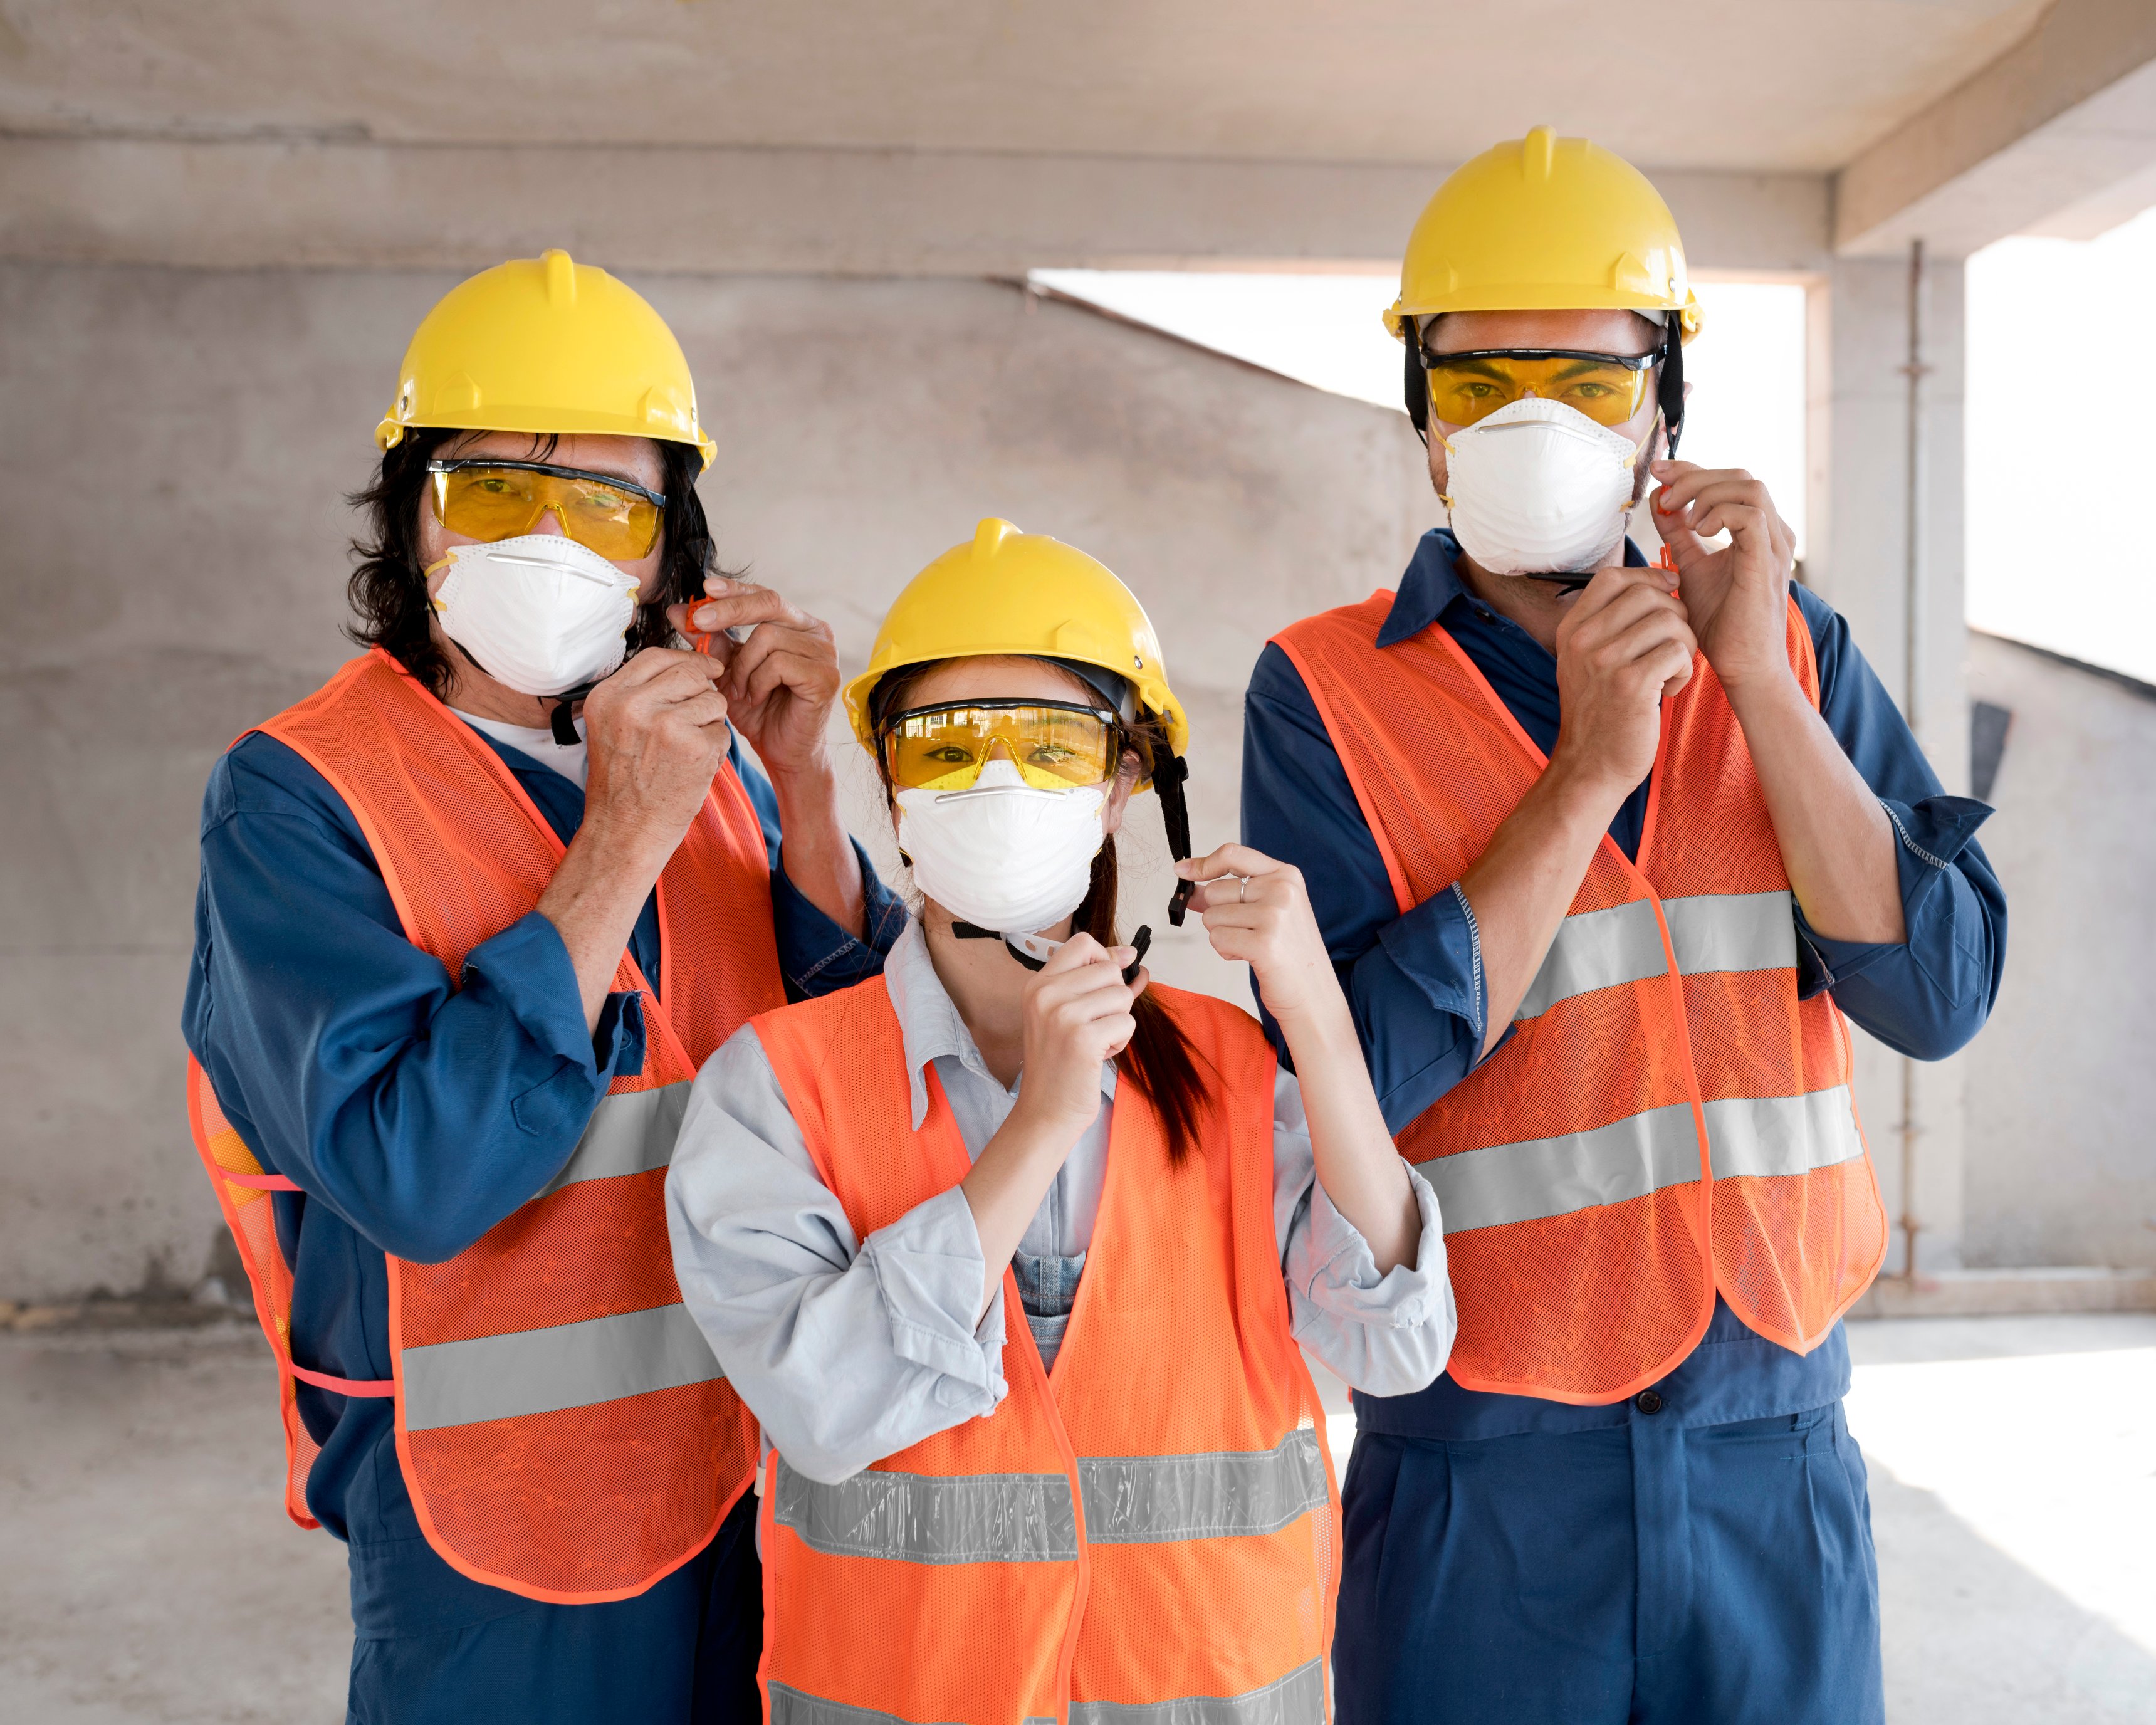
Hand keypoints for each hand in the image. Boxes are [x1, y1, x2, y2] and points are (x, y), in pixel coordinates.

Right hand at [579, 646, 730, 867]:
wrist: (625, 832)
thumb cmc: (622, 786)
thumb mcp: (612, 729)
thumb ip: (640, 695)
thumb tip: (688, 667)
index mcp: (608, 697)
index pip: (657, 656)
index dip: (687, 658)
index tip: (706, 667)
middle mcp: (632, 706)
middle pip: (690, 673)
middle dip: (704, 692)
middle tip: (701, 716)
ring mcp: (665, 725)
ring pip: (712, 701)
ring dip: (711, 723)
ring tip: (691, 748)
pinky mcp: (693, 747)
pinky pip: (722, 732)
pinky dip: (717, 750)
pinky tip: (695, 768)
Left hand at [668, 577, 841, 778]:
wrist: (783, 752)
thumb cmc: (760, 711)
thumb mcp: (728, 670)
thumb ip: (709, 640)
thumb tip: (677, 611)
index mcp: (798, 624)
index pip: (764, 595)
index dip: (736, 589)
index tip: (706, 588)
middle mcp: (817, 633)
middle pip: (769, 603)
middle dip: (730, 610)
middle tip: (699, 622)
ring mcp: (824, 653)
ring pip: (768, 636)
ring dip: (743, 665)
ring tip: (741, 690)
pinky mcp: (824, 676)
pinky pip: (779, 664)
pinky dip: (759, 681)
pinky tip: (757, 697)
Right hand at [1013, 934, 1142, 1134]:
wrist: (1046, 1111)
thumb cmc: (1060, 1064)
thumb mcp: (1066, 1014)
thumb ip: (1095, 982)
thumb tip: (1129, 955)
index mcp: (1038, 985)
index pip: (1082, 942)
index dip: (1106, 957)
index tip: (1110, 980)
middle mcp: (1046, 994)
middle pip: (1109, 969)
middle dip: (1115, 998)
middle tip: (1095, 1025)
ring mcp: (1063, 1014)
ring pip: (1122, 995)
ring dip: (1118, 1021)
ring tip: (1095, 1042)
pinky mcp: (1083, 1037)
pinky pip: (1127, 1021)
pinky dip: (1121, 1041)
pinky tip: (1098, 1055)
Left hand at [1178, 844, 1342, 1029]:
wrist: (1314, 993)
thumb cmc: (1290, 952)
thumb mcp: (1268, 911)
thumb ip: (1232, 895)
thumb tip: (1191, 890)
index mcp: (1286, 875)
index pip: (1233, 854)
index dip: (1203, 863)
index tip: (1183, 870)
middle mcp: (1282, 890)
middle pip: (1215, 891)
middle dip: (1220, 915)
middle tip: (1248, 931)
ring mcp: (1274, 915)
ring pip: (1211, 917)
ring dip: (1224, 936)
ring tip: (1253, 945)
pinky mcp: (1263, 943)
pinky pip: (1217, 939)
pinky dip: (1226, 951)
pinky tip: (1250, 957)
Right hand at [1549, 564, 1697, 800]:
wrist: (1591, 767)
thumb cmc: (1600, 713)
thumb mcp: (1586, 662)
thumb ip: (1608, 624)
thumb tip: (1658, 583)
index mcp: (1571, 630)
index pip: (1613, 577)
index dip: (1649, 577)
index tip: (1668, 592)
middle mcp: (1583, 641)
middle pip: (1648, 595)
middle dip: (1675, 616)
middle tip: (1671, 648)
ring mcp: (1604, 662)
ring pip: (1670, 620)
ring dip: (1683, 646)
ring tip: (1669, 672)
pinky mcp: (1631, 684)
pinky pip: (1678, 651)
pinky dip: (1683, 671)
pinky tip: (1669, 690)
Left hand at [1650, 461, 1797, 694]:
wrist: (1742, 666)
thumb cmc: (1720, 624)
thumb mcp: (1690, 569)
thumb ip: (1678, 536)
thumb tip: (1659, 503)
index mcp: (1756, 531)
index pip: (1728, 480)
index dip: (1692, 470)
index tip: (1658, 475)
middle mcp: (1771, 532)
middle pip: (1740, 475)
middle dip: (1694, 476)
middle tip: (1662, 493)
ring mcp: (1774, 545)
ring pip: (1749, 486)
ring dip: (1706, 493)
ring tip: (1679, 516)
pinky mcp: (1767, 562)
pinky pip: (1751, 515)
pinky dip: (1720, 512)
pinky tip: (1697, 530)